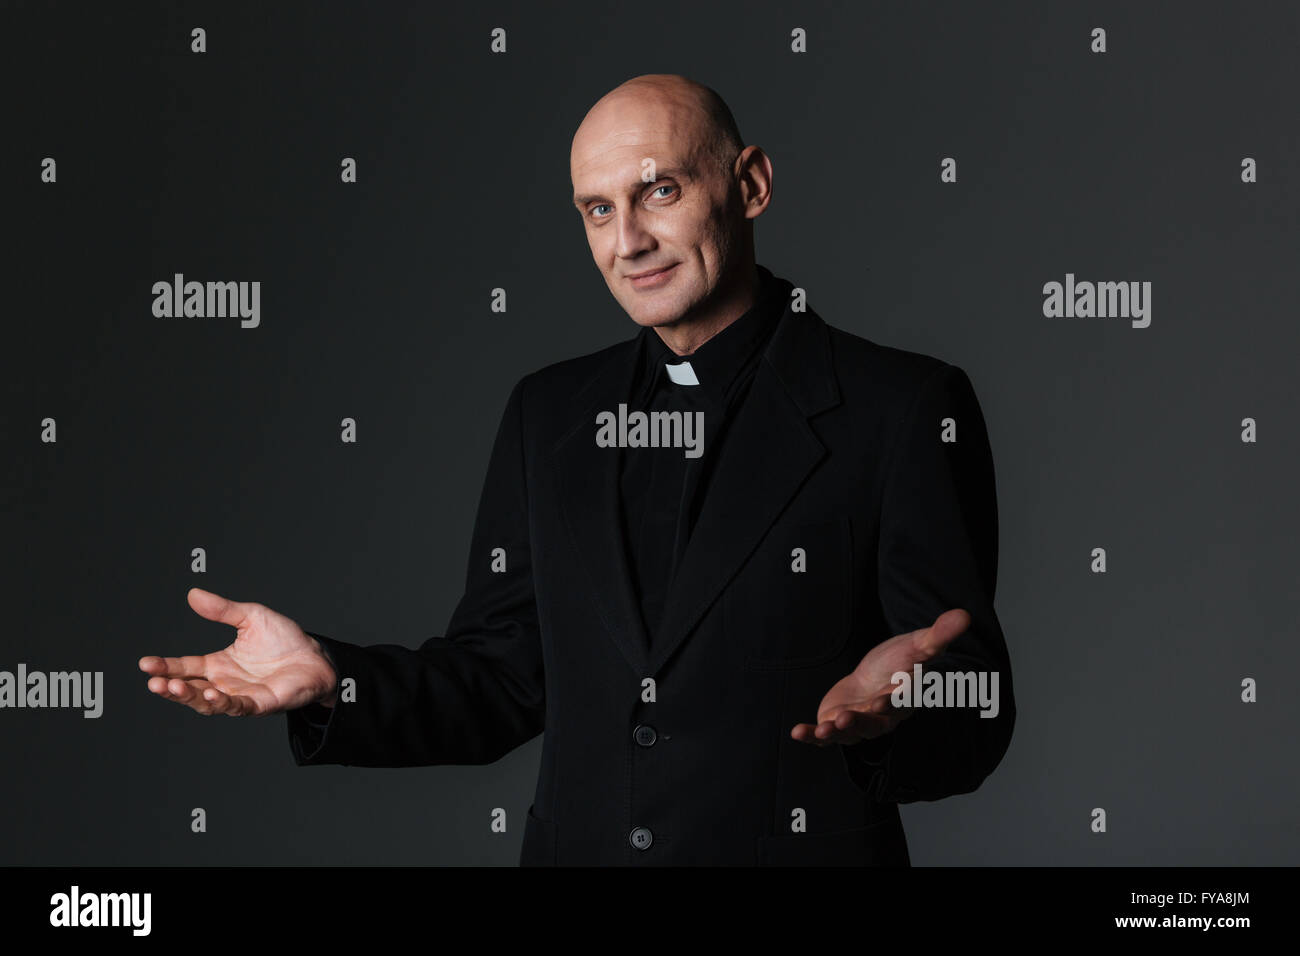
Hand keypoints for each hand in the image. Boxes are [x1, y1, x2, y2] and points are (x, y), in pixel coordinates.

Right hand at [139, 587, 337, 715]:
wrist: (315, 655)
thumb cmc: (284, 639)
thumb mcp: (250, 617)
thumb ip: (222, 610)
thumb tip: (193, 594)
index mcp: (218, 665)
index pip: (185, 667)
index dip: (165, 666)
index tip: (145, 664)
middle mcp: (224, 684)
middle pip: (189, 689)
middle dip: (170, 687)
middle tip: (153, 682)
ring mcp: (239, 696)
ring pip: (207, 703)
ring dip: (189, 697)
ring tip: (173, 687)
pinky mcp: (258, 704)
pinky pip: (235, 707)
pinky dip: (221, 702)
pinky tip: (210, 694)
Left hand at [790, 608, 968, 746]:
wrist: (875, 676)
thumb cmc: (899, 663)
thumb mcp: (917, 645)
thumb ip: (938, 635)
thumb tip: (965, 614)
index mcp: (903, 700)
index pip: (901, 703)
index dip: (893, 702)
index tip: (885, 697)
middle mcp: (881, 717)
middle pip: (873, 724)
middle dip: (860, 723)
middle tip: (846, 718)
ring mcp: (858, 725)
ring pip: (848, 734)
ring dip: (835, 732)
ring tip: (823, 729)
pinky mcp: (836, 726)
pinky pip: (824, 735)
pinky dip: (810, 736)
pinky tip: (796, 733)